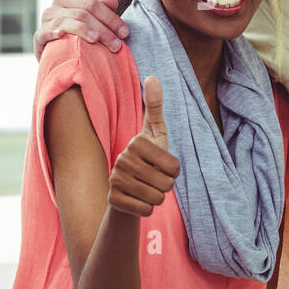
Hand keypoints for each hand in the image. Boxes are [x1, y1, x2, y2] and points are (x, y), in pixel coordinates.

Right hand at [35, 0, 126, 59]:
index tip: (125, 33)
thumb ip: (101, 8)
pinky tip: (61, 34)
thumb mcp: (91, 21)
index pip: (92, 4)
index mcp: (66, 0)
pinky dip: (52, 32)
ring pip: (67, 22)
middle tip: (117, 44)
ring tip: (97, 40)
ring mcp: (45, 23)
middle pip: (82, 14)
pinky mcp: (38, 39)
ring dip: (85, 31)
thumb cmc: (78, 36)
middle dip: (103, 29)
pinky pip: (43, 33)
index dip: (110, 17)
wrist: (58, 55)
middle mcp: (54, 9)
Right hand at [108, 76, 180, 216]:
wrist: (125, 189)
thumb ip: (154, 107)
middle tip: (153, 179)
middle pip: (168, 184)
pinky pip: (147, 211)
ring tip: (146, 188)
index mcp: (137, 143)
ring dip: (157, 198)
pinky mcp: (113, 202)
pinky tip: (137, 200)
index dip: (174, 172)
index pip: (175, 167)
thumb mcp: (154, 133)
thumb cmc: (147, 158)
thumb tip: (153, 76)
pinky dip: (147, 209)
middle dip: (166, 186)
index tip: (161, 165)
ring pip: (158, 199)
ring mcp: (115, 181)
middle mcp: (122, 160)